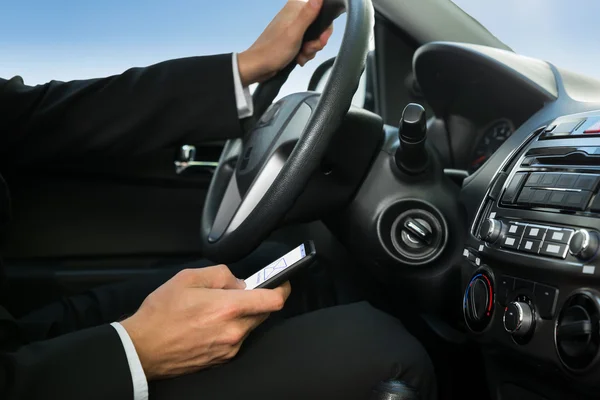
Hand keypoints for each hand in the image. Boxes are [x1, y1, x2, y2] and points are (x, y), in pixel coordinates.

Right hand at [121, 265, 290, 379]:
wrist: (142, 349)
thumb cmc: (161, 313)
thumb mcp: (188, 278)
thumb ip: (221, 275)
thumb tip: (239, 282)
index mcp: (228, 308)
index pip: (273, 300)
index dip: (282, 288)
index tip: (282, 281)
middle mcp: (233, 331)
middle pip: (264, 313)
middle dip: (257, 300)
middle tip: (238, 293)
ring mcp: (229, 348)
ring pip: (250, 326)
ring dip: (242, 315)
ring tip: (215, 310)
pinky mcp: (222, 359)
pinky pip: (237, 339)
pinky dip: (231, 329)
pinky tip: (209, 325)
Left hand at [237, 0, 333, 85]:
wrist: (258, 66)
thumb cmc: (274, 50)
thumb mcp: (294, 32)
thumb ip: (308, 14)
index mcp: (296, 8)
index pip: (322, 10)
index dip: (325, 27)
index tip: (321, 39)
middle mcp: (296, 15)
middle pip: (320, 26)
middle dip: (317, 41)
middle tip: (308, 49)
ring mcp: (294, 27)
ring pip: (314, 37)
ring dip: (311, 50)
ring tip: (301, 55)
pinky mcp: (292, 39)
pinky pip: (307, 44)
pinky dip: (305, 53)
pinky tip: (298, 58)